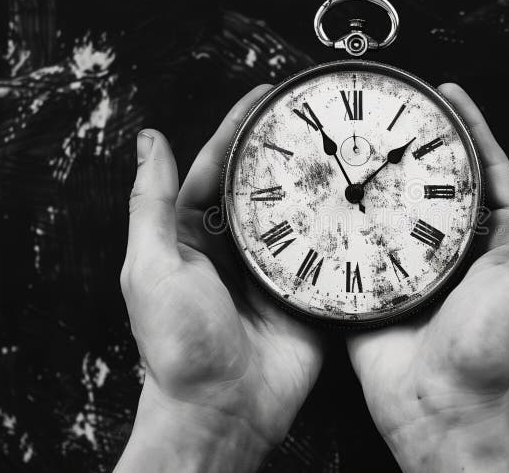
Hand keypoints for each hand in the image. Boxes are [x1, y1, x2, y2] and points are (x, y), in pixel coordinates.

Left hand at [115, 86, 323, 472]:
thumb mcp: (150, 266)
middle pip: (262, 185)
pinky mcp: (307, 292)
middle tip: (310, 113)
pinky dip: (341, 227)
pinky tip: (360, 200)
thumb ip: (151, 203)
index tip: (261, 98)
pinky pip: (326, 252)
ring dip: (316, 181)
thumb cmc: (177, 345)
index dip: (236, 130)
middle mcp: (235, 248)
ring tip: (342, 146)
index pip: (215, 169)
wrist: (225, 410)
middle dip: (283, 148)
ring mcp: (274, 269)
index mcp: (193, 237)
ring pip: (298, 212)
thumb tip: (149, 141)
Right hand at [347, 83, 508, 471]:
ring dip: (377, 170)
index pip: (486, 169)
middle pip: (434, 180)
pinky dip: (347, 212)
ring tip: (355, 136)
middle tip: (393, 107)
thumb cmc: (492, 347)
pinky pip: (359, 237)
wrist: (436, 404)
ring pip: (394, 203)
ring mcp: (410, 262)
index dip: (470, 128)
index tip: (448, 94)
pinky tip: (331, 187)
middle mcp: (452, 246)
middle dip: (417, 140)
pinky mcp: (375, 279)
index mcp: (496, 241)